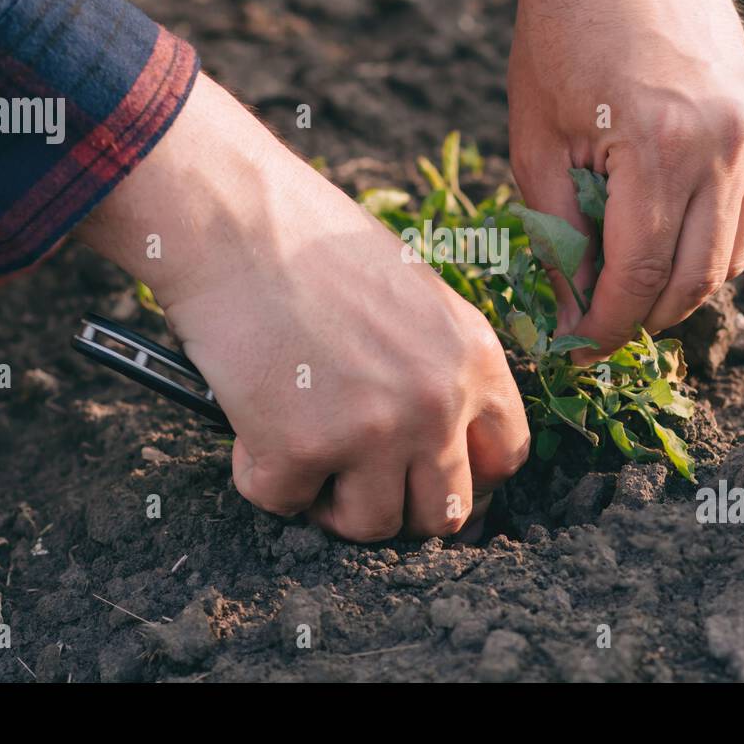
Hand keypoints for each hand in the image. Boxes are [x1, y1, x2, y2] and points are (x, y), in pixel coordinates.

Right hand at [76, 75, 528, 540]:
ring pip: (370, 525)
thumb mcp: (413, 295)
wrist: (235, 218)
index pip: (507, 457)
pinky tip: (249, 422)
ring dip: (330, 500)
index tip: (428, 477)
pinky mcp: (301, 451)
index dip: (467, 477)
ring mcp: (373, 432)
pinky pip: (283, 502)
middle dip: (398, 504)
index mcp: (473, 356)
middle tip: (355, 478)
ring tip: (298, 444)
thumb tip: (433, 443)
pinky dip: (260, 474)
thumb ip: (436, 365)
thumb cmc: (311, 243)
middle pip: (444, 511)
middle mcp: (437, 401)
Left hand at [494, 0, 743, 358]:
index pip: (638, 277)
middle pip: (692, 280)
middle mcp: (723, 148)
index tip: (576, 354)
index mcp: (660, 149)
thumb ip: (557, 237)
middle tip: (596, 334)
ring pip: (728, 258)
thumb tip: (571, 314)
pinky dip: (708, 253)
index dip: (605, 328)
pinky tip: (666, 257)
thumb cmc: (556, 36)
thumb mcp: (536, 143)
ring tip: (626, 300)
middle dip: (641, 320)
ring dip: (677, 293)